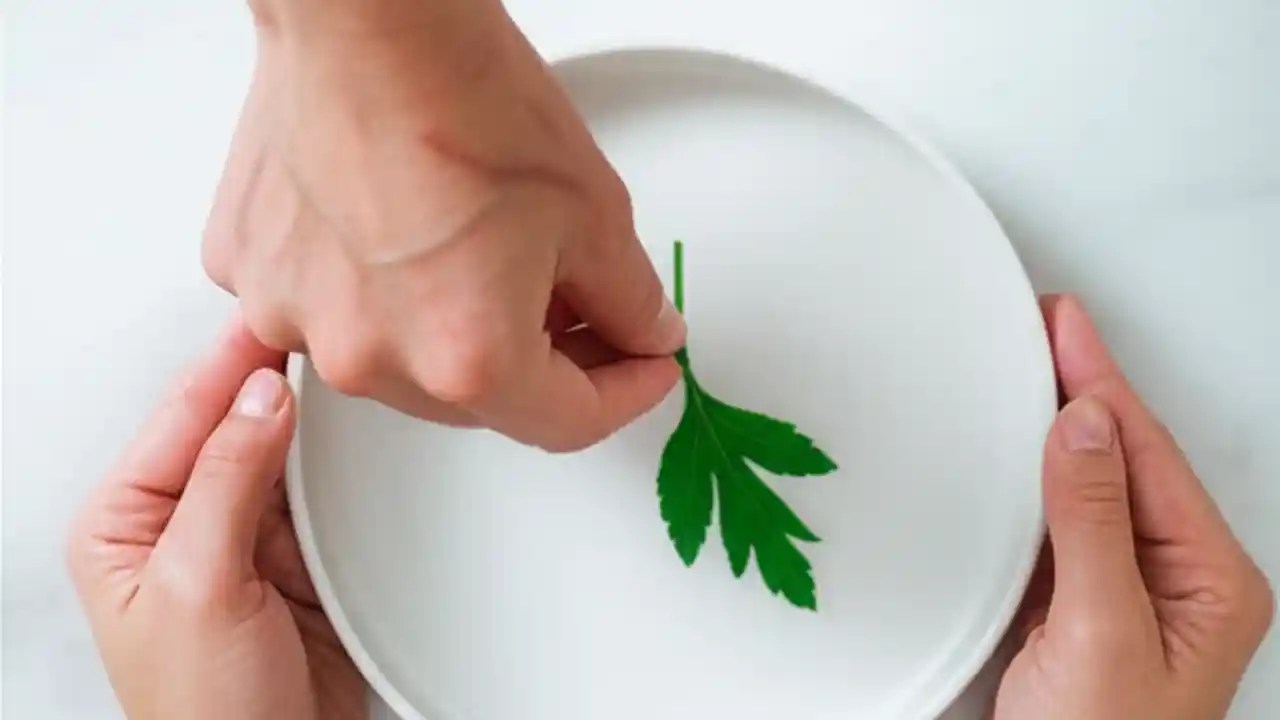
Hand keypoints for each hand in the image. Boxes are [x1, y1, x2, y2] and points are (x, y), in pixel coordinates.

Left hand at [67, 317, 365, 719]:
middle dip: (267, 376)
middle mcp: (179, 523)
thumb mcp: (198, 586)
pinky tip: (353, 431)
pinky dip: (336, 460)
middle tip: (310, 319)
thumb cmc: (205, 715)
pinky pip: (317, 490)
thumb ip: (227, 482)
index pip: (182, 419)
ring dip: (306, 414)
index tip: (270, 314)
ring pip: (279, 451)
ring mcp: (241, 538)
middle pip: (229, 424)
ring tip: (336, 361)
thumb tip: (259, 399)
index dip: (227, 365)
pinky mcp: (295, 558)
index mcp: (124, 524)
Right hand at [204, 0, 683, 451]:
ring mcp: (296, 317)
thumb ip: (631, 299)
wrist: (367, 17)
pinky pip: (327, 306)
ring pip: (400, 361)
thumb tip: (643, 329)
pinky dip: (371, 288)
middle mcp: (370, 359)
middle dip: (540, 361)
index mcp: (465, 360)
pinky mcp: (252, 272)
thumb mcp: (593, 211)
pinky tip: (398, 230)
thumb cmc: (462, 94)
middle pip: (481, 401)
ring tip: (481, 254)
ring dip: (450, 329)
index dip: (624, 395)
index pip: (567, 424)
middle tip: (578, 309)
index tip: (641, 370)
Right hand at [994, 295, 1273, 718]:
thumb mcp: (1099, 635)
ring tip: (1036, 366)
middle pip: (1128, 456)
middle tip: (1049, 325)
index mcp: (1208, 580)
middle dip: (1087, 385)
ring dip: (1059, 423)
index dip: (1102, 382)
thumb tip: (1084, 428)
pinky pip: (1060, 517)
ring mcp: (1127, 589)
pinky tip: (1019, 447)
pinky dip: (1034, 474)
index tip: (1065, 325)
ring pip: (1093, 481)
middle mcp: (1175, 578)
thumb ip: (1092, 526)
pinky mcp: (1079, 603)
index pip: (1146, 456)